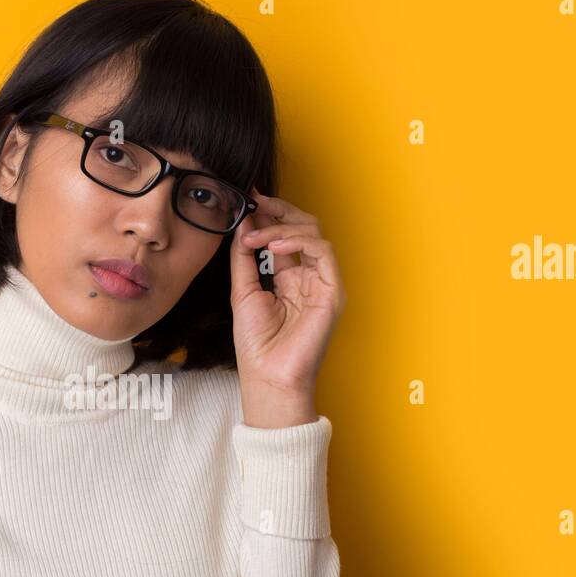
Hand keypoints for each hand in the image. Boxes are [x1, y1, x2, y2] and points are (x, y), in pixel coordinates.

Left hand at [230, 189, 345, 427]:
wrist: (268, 377)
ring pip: (313, 234)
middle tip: (255, 202)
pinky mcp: (333, 292)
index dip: (270, 214)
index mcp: (289, 278)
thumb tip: (244, 221)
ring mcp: (323, 283)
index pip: (285, 236)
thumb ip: (244, 257)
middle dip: (279, 210)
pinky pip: (323, 252)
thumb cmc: (257, 345)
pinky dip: (298, 242)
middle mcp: (309, 277)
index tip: (248, 199)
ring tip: (256, 235)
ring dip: (282, 227)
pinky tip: (273, 246)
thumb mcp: (243, 291)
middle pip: (303, 228)